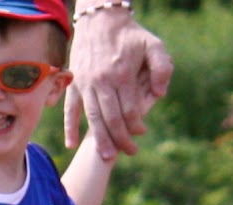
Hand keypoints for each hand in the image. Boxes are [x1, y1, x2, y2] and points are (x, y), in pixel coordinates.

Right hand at [64, 9, 173, 159]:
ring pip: (93, 117)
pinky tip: (71, 144)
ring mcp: (86, 83)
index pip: (130, 111)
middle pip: (112, 119)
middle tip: (131, 152)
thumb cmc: (130, 34)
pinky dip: (70, 127)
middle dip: (122, 140)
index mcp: (122, 75)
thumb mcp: (153, 45)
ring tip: (106, 156)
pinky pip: (70, 108)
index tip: (142, 133)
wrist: (100, 19)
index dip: (137, 126)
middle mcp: (102, 82)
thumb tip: (160, 94)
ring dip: (100, 139)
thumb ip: (162, 67)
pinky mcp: (74, 83)